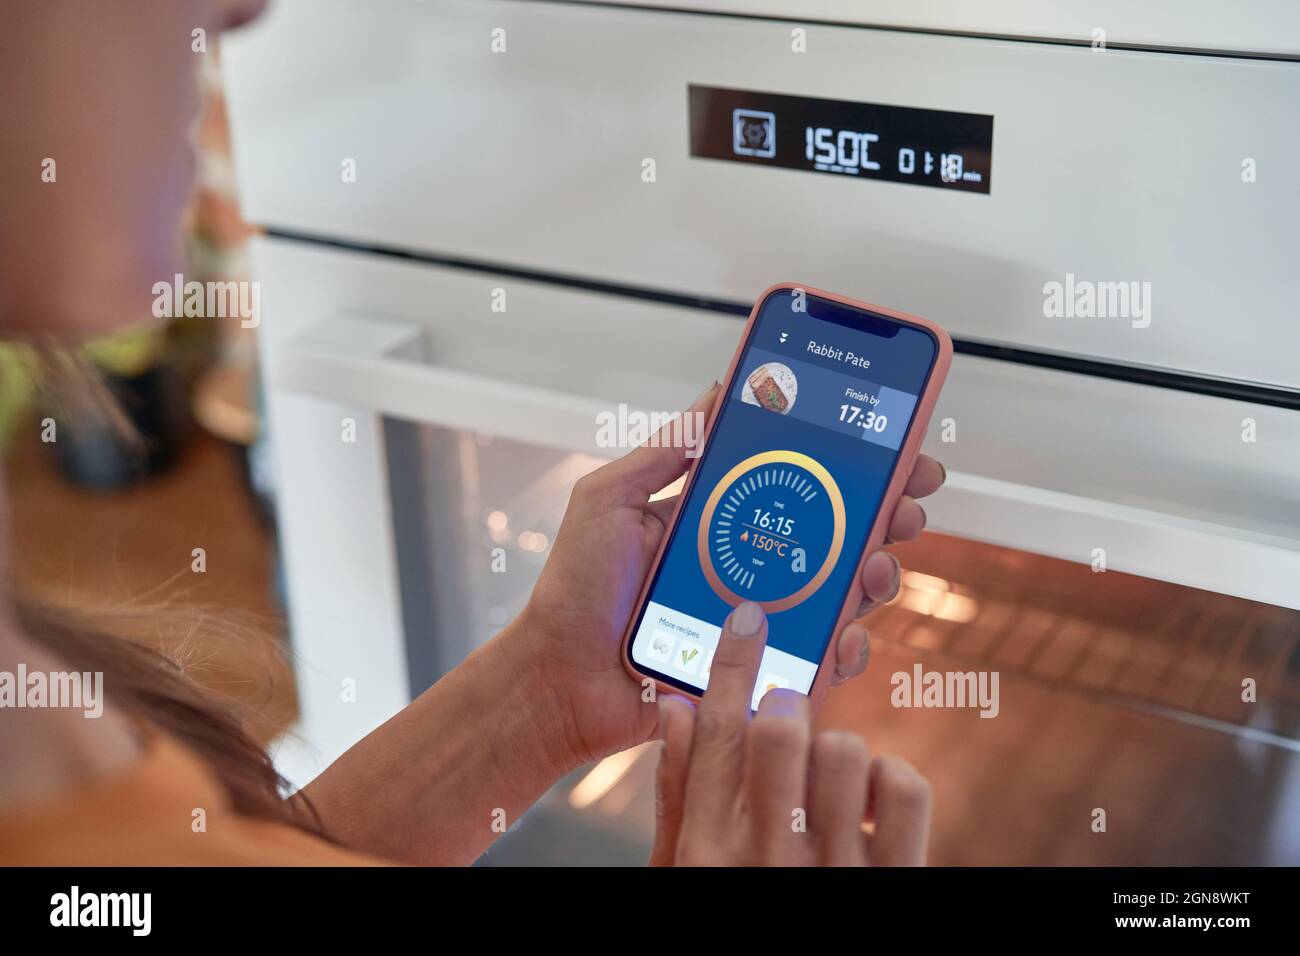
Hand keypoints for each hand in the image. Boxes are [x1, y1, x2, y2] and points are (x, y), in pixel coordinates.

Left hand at [520, 382, 946, 764]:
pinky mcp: (760, 670)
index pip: (801, 484)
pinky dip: (845, 649)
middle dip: (888, 516)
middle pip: (840, 535)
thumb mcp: (609, 500)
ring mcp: (761, 619)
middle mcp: (751, 565)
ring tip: (879, 567)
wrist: (557, 679)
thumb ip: (663, 450)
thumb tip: (719, 390)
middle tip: (910, 505)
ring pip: (844, 596)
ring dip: (878, 577)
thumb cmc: (575, 591)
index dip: (854, 466)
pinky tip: (846, 637)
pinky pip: (818, 660)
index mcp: (723, 519)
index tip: (899, 447)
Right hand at [650, 602, 931, 865]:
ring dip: (837, 749)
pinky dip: (892, 777)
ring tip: (830, 779)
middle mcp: (767, 859)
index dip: (731, 664)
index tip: (747, 619)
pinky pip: (906, 787)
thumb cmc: (733, 919)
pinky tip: (872, 801)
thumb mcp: (684, 876)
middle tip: (788, 718)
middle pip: (778, 730)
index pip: (715, 734)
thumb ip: (681, 795)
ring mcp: (836, 874)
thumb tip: (678, 710)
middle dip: (786, 709)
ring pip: (845, 750)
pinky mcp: (897, 884)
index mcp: (707, 853)